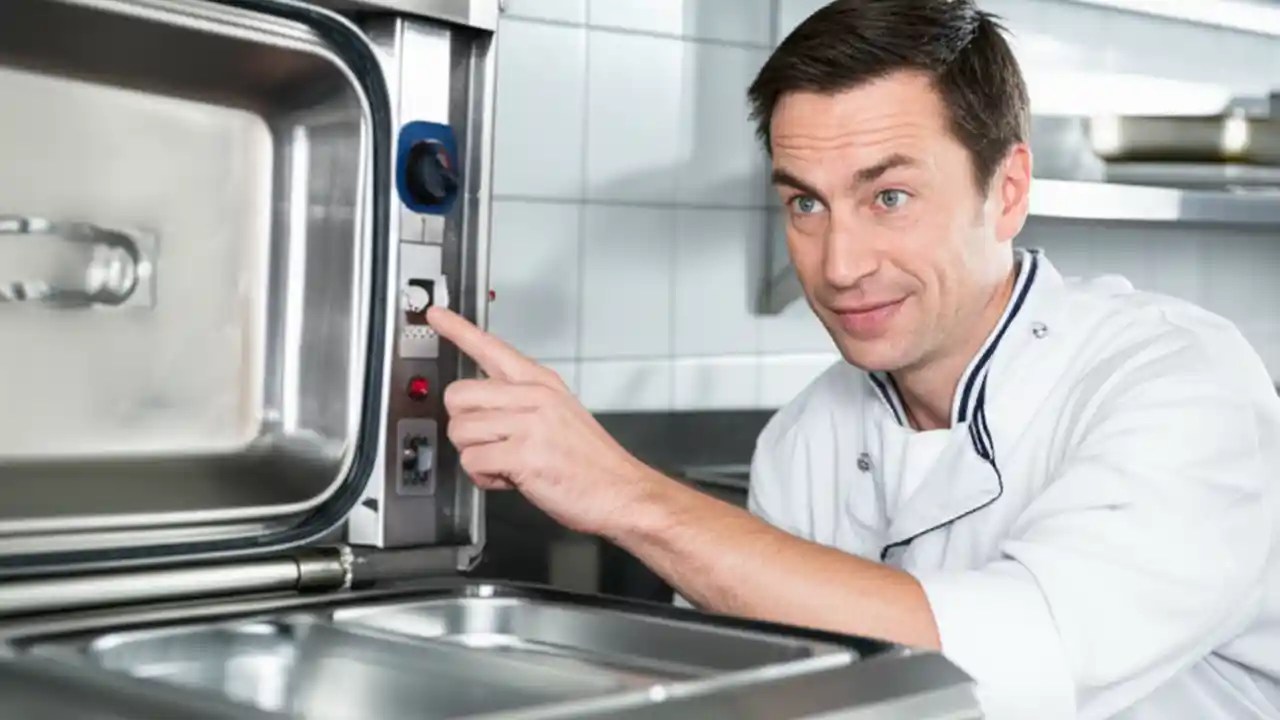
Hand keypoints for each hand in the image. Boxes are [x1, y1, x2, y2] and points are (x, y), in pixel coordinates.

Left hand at [426, 306, 661, 536]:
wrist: (622, 491)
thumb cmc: (591, 461)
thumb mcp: (561, 413)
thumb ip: (522, 402)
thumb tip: (480, 408)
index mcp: (541, 383)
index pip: (491, 347)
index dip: (458, 329)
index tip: (435, 314)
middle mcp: (533, 397)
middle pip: (459, 395)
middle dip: (464, 425)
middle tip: (490, 441)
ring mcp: (529, 424)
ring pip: (461, 431)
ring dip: (476, 455)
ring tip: (507, 463)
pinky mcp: (523, 455)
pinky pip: (473, 462)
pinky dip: (485, 478)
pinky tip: (511, 478)